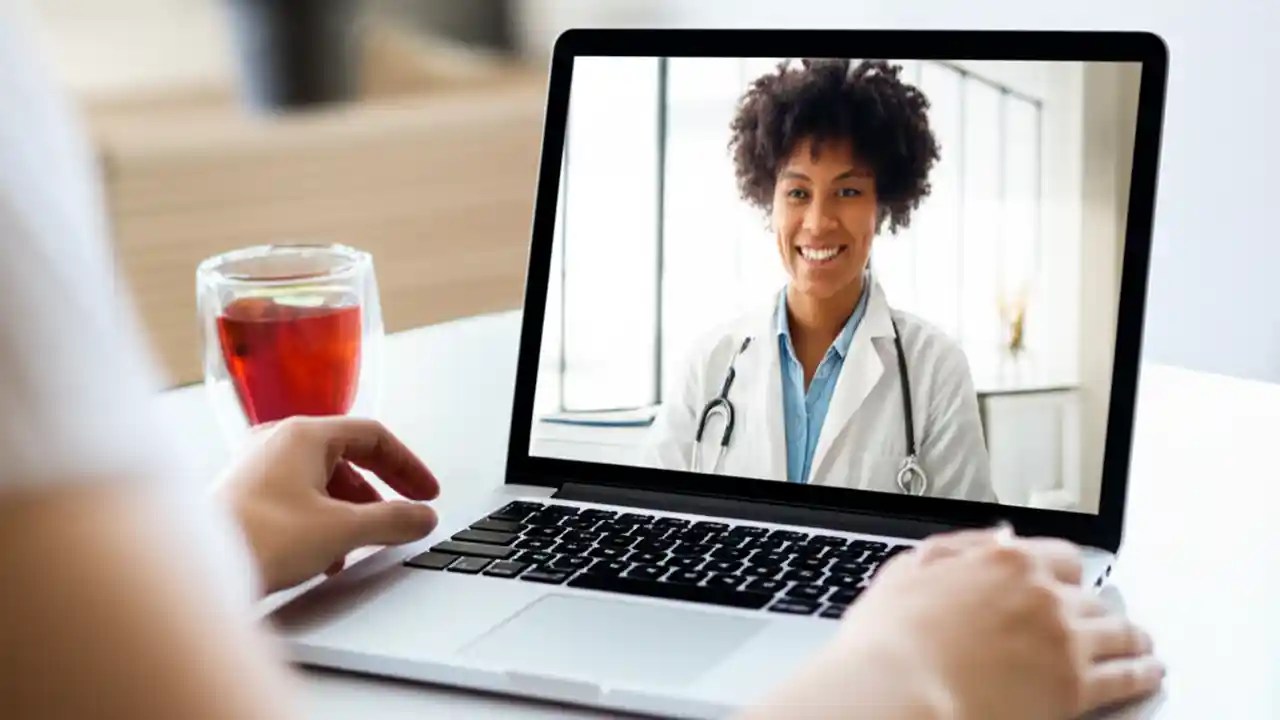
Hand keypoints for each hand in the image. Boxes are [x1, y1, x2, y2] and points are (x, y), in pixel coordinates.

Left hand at [219, 416, 439, 593]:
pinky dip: (321, 519)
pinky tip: (324, 555)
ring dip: (349, 511)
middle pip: (346, 457)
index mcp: (303, 435)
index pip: (373, 436)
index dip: (407, 465)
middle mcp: (276, 442)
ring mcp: (255, 467)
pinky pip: (296, 497)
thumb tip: (420, 517)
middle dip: (378, 493)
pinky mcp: (242, 495)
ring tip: (359, 544)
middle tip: (399, 517)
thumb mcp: (344, 530)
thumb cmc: (258, 537)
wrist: (195, 569)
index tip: (425, 492)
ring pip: (320, 480)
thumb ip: (393, 520)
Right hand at [748, 530, 1161, 719]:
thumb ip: (959, 550)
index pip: (1058, 558)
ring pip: (1117, 633)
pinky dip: (1142, 673)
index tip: (1068, 584)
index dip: (1064, 574)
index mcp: (1005, 561)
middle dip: (1096, 608)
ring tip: (1141, 645)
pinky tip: (1150, 672)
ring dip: (1131, 638)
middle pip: (1090, 598)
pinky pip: (1125, 677)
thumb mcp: (910, 570)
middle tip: (1103, 618)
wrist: (900, 689)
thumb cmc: (893, 638)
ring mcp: (1064, 641)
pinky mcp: (1075, 687)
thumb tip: (996, 539)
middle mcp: (1043, 595)